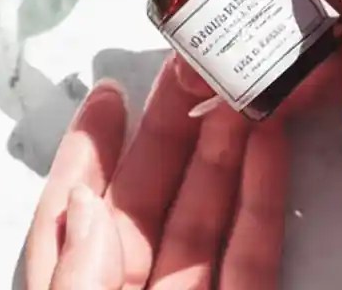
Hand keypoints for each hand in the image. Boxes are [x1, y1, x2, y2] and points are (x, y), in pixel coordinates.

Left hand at [24, 59, 288, 288]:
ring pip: (203, 220)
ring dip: (223, 154)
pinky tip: (271, 148)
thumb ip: (78, 278)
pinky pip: (252, 259)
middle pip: (145, 203)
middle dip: (169, 132)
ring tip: (237, 96)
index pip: (70, 216)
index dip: (90, 152)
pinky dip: (263, 203)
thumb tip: (86, 205)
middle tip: (189, 72)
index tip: (109, 94)